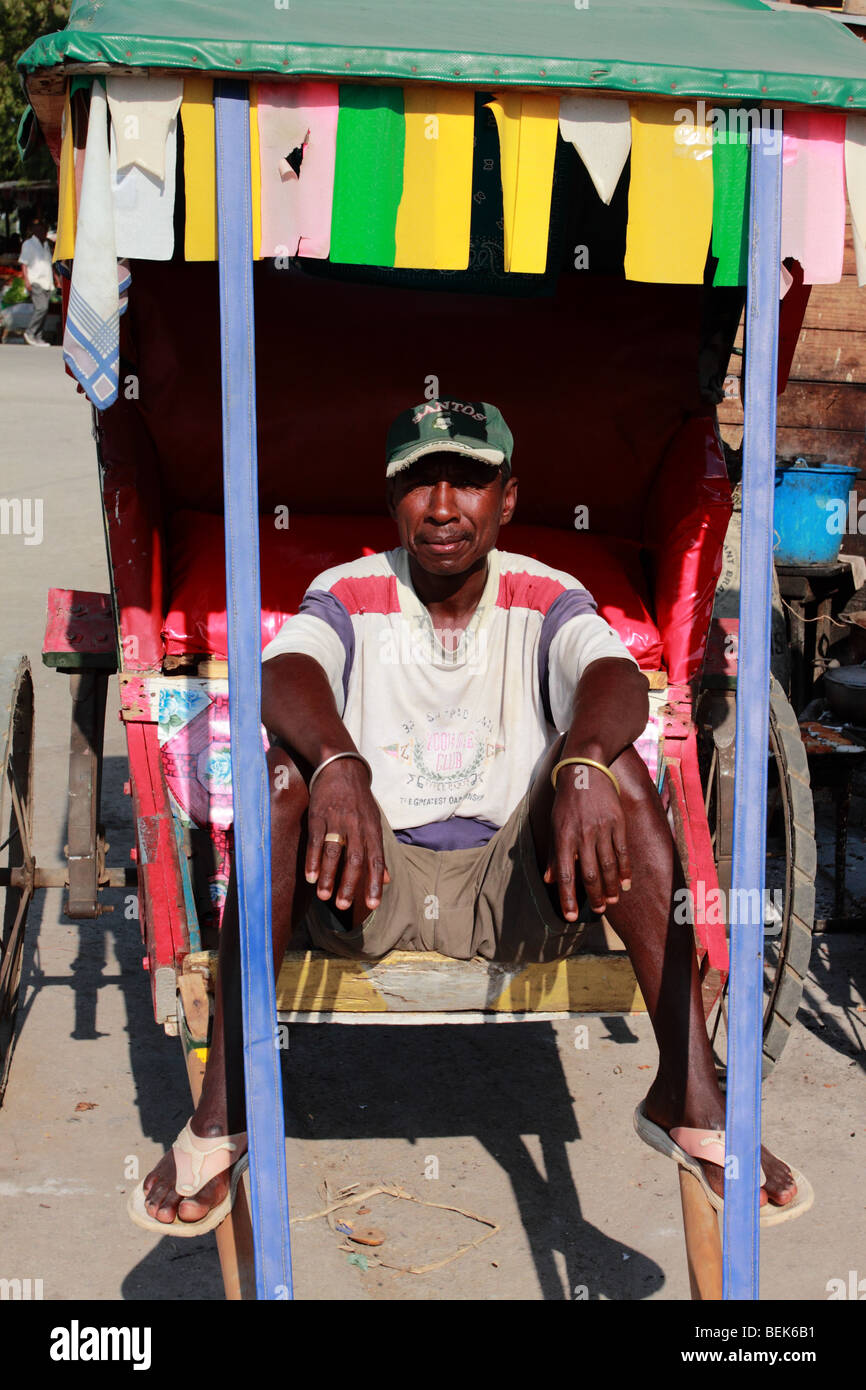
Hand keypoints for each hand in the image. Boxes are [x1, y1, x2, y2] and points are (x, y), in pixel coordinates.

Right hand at [304, 758, 389, 913]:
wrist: (341, 767)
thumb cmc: (359, 800)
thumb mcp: (373, 821)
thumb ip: (378, 851)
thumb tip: (387, 879)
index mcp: (372, 829)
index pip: (376, 860)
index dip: (374, 883)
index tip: (372, 905)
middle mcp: (357, 826)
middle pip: (355, 859)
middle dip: (349, 884)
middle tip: (342, 906)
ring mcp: (337, 820)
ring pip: (334, 852)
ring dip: (329, 876)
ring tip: (324, 897)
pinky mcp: (319, 815)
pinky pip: (316, 840)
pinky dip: (313, 859)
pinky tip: (310, 877)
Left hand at [543, 765, 631, 918]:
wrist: (584, 770)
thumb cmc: (566, 801)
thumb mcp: (554, 825)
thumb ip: (554, 854)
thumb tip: (550, 880)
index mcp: (563, 836)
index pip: (566, 874)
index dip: (568, 898)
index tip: (571, 916)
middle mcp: (583, 834)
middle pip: (590, 874)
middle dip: (594, 897)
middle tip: (598, 911)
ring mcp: (602, 828)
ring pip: (608, 866)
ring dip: (610, 888)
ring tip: (611, 902)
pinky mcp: (617, 822)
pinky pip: (622, 852)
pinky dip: (624, 870)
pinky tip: (625, 884)